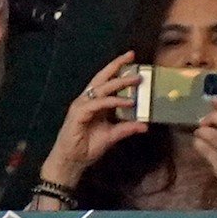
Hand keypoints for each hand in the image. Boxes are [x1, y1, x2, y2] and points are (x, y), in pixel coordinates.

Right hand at [41, 50, 148, 185]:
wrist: (72, 161)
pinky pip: (98, 103)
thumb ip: (126, 128)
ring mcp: (82, 105)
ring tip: (136, 79)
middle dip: (116, 66)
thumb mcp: (112, 136)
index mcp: (94, 103)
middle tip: (131, 56)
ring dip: (119, 82)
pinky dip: (113, 101)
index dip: (118, 70)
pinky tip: (127, 101)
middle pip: (102, 78)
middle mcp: (87, 100)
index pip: (106, 82)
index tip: (133, 60)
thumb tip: (144, 125)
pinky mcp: (79, 114)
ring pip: (101, 88)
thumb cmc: (87, 147)